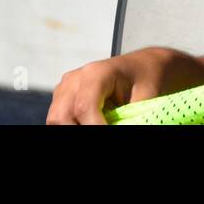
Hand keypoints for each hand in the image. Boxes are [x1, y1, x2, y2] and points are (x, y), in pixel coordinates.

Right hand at [47, 52, 162, 124]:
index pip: (85, 106)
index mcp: (98, 72)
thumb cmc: (146, 80)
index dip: (94, 127)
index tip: (109, 135)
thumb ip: (130, 118)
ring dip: (75, 128)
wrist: (142, 68)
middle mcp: (76, 78)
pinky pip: (59, 119)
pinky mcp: (62, 97)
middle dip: (81, 129)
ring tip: (101, 124)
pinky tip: (93, 123)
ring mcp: (66, 87)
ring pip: (56, 120)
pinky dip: (74, 125)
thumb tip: (122, 127)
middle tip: (106, 135)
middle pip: (62, 115)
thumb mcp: (145, 98)